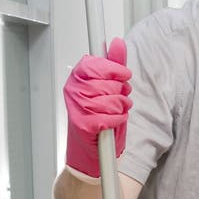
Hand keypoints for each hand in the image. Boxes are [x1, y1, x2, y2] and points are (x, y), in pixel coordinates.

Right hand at [64, 37, 131, 177]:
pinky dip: (117, 121)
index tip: (123, 75)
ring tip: (115, 113)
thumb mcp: (109, 89)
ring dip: (121, 108)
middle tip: (118, 100)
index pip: (97, 63)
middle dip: (121, 92)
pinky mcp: (84, 125)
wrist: (90, 154)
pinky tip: (112, 124)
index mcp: (77, 79)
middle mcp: (74, 91)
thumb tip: (117, 43)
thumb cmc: (99, 120)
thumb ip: (114, 66)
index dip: (115, 69)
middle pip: (109, 82)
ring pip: (113, 100)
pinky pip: (111, 117)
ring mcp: (77, 108)